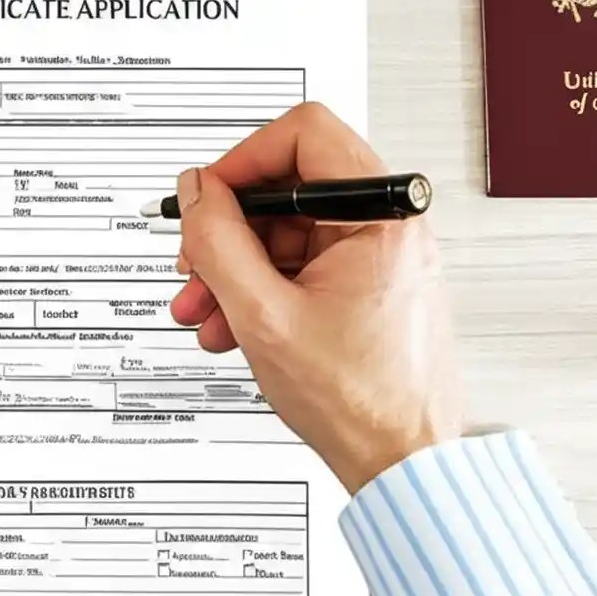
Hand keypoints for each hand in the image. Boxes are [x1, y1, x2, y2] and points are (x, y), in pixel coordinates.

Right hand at [172, 103, 462, 493]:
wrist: (400, 460)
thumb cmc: (360, 402)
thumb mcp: (263, 315)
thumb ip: (220, 243)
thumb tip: (199, 193)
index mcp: (381, 217)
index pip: (303, 135)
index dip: (242, 161)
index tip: (207, 199)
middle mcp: (389, 227)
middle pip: (287, 189)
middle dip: (228, 233)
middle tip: (195, 269)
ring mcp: (379, 258)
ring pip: (286, 234)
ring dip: (235, 271)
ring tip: (208, 312)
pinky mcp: (368, 286)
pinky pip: (301, 266)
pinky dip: (261, 291)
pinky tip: (235, 325)